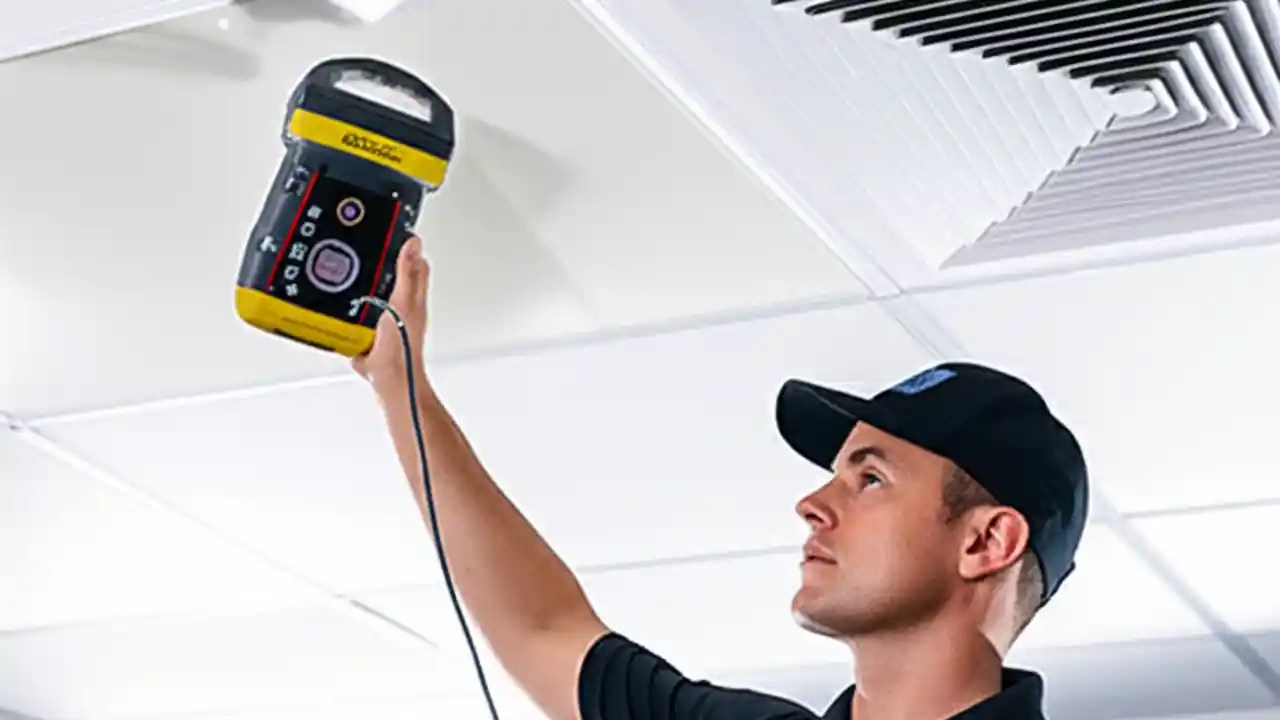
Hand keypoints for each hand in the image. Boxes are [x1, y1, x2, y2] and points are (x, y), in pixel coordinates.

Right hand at [351, 236, 429, 392]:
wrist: (389, 383)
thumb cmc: (401, 349)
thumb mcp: (402, 305)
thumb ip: (407, 275)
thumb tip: (414, 244)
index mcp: (412, 297)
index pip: (415, 262)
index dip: (406, 243)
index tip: (395, 226)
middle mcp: (401, 307)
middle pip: (392, 276)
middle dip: (381, 259)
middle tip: (370, 240)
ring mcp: (384, 320)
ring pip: (374, 294)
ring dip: (363, 282)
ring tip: (349, 264)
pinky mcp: (369, 334)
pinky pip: (358, 314)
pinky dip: (350, 307)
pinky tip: (339, 302)